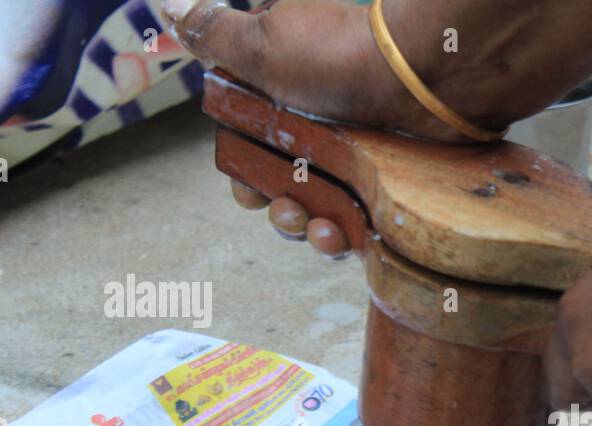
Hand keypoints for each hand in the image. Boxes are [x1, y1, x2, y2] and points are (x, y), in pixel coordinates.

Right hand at [161, 0, 518, 257]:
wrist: (423, 76)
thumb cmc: (338, 57)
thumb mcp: (263, 42)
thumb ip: (213, 34)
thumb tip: (168, 5)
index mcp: (284, 92)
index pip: (250, 142)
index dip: (242, 171)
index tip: (244, 188)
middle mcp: (319, 123)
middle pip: (282, 183)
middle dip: (274, 207)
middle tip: (284, 212)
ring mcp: (357, 151)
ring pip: (319, 206)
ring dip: (305, 228)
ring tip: (316, 229)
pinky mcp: (389, 178)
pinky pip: (358, 218)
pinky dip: (343, 234)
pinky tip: (340, 237)